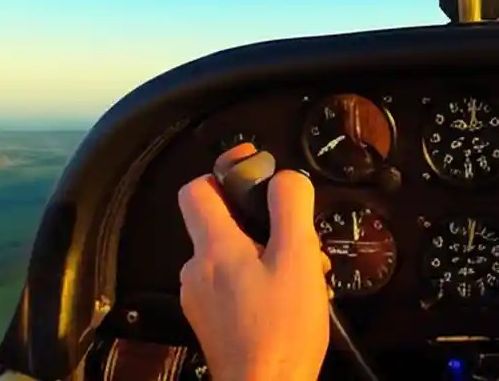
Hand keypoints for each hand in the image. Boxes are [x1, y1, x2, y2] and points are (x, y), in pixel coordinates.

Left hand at [178, 143, 330, 380]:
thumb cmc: (281, 328)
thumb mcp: (298, 257)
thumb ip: (291, 208)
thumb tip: (285, 178)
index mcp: (213, 248)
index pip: (197, 189)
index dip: (224, 173)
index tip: (255, 172)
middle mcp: (196, 271)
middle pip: (220, 224)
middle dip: (260, 222)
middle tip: (297, 236)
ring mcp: (200, 300)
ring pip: (230, 257)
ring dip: (264, 255)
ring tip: (302, 274)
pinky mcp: (212, 324)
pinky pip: (231, 286)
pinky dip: (258, 282)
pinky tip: (287, 299)